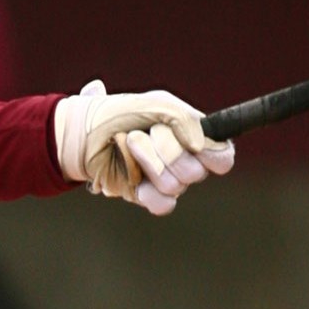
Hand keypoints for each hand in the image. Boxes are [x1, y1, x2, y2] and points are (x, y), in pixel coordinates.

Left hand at [52, 79, 234, 214]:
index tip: (192, 143)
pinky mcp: (149, 196)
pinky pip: (163, 204)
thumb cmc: (123, 112)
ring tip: (130, 145)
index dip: (211, 153)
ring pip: (176, 185)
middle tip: (145, 134)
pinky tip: (134, 178)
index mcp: (194, 136)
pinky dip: (147, 191)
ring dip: (149, 162)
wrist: (85, 131)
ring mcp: (167, 180)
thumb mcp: (156, 104)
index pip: (222, 156)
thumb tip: (199, 146)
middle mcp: (185, 160)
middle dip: (167, 150)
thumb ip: (184, 119)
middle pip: (196, 172)